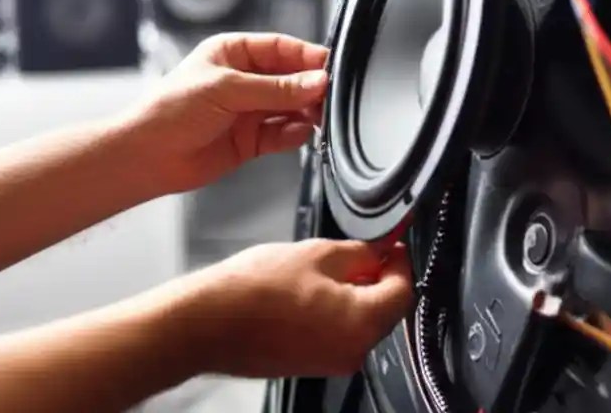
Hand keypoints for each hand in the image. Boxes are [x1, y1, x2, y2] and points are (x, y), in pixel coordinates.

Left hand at [129, 33, 328, 191]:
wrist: (148, 156)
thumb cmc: (170, 110)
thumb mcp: (226, 89)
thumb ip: (275, 89)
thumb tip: (316, 82)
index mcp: (234, 53)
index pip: (281, 48)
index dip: (307, 57)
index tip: (329, 67)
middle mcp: (244, 79)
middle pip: (291, 79)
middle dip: (310, 88)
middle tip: (327, 97)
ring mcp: (249, 110)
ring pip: (291, 108)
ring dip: (306, 112)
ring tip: (318, 117)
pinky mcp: (251, 140)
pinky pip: (283, 134)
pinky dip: (294, 135)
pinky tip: (298, 134)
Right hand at [173, 239, 413, 377]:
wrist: (207, 324)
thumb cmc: (255, 289)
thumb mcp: (316, 254)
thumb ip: (359, 253)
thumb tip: (380, 251)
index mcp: (363, 323)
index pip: (403, 290)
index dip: (399, 261)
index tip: (391, 244)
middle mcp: (354, 351)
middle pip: (385, 310)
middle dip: (377, 278)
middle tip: (359, 251)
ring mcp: (332, 363)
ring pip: (360, 323)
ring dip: (354, 294)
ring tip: (323, 269)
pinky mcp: (311, 365)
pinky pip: (337, 335)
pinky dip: (333, 312)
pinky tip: (308, 291)